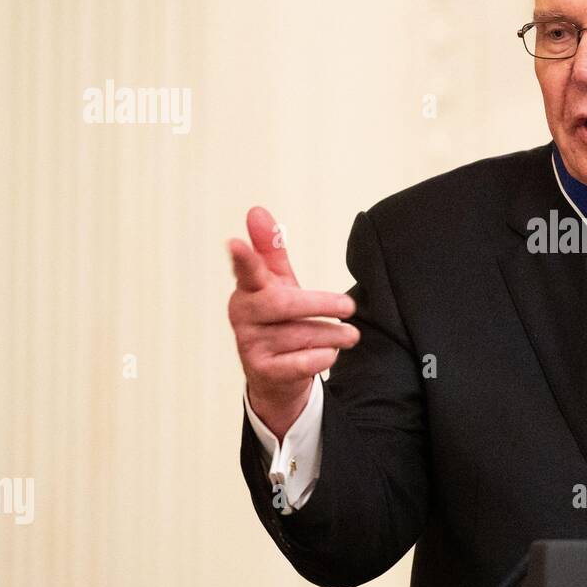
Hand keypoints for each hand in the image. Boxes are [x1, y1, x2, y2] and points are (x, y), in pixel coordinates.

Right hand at [227, 206, 357, 439]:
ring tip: (350, 335)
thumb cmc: (279, 320)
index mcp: (248, 289)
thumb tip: (257, 211)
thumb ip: (271, 250)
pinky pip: (301, 363)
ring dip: (331, 334)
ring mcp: (249, 344)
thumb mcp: (278, 283)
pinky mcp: (263, 371)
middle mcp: (243, 315)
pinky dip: (322, 357)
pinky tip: (330, 353)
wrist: (277, 375)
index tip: (235, 244)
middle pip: (283, 304)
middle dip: (321, 304)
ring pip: (299, 335)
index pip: (247, 271)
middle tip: (351, 306)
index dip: (243, 259)